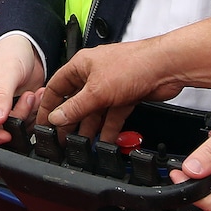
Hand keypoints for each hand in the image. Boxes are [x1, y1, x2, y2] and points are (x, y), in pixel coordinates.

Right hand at [0, 34, 44, 144]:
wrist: (28, 47)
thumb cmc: (11, 52)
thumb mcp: (7, 72)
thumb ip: (1, 96)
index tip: (6, 134)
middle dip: (12, 122)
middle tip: (26, 102)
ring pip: (8, 130)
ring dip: (25, 116)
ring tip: (32, 94)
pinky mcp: (10, 112)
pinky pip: (21, 124)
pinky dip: (32, 114)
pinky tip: (36, 96)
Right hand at [40, 36, 185, 141]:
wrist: (167, 66)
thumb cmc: (134, 65)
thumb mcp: (97, 91)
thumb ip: (75, 107)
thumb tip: (56, 118)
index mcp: (83, 65)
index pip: (57, 86)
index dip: (48, 105)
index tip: (43, 124)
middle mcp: (96, 73)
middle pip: (77, 100)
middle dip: (71, 121)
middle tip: (63, 140)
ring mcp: (112, 84)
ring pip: (96, 110)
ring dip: (90, 127)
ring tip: (83, 145)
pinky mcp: (127, 94)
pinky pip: (113, 114)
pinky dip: (110, 127)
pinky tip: (106, 141)